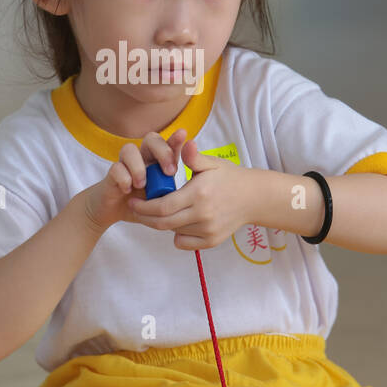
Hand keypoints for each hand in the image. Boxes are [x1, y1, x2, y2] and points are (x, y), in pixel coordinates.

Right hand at [83, 127, 190, 234]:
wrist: (112, 210)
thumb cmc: (141, 202)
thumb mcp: (161, 198)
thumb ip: (174, 192)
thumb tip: (195, 191)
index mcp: (156, 161)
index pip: (168, 144)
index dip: (175, 139)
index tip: (184, 136)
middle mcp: (141, 158)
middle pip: (151, 139)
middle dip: (162, 151)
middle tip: (170, 172)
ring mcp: (125, 164)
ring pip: (129, 149)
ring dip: (139, 167)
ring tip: (143, 184)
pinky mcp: (111, 174)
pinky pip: (116, 168)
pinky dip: (124, 178)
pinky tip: (128, 190)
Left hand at [126, 141, 253, 249]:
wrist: (253, 198)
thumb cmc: (229, 177)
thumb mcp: (212, 163)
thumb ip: (193, 157)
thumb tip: (185, 143)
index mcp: (199, 194)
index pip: (162, 206)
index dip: (143, 206)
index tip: (133, 200)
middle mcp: (203, 215)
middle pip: (163, 223)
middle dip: (145, 217)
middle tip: (137, 209)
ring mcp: (208, 230)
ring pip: (173, 231)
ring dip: (162, 223)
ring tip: (159, 211)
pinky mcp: (212, 241)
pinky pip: (184, 243)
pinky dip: (176, 235)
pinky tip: (178, 222)